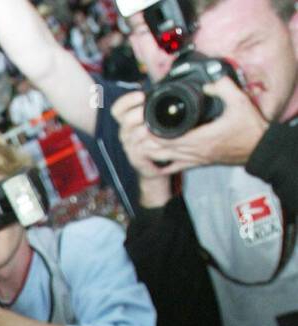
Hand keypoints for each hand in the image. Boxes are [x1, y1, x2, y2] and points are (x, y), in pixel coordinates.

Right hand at [113, 91, 184, 181]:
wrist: (158, 163)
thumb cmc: (158, 137)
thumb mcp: (156, 118)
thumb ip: (157, 104)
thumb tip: (175, 83)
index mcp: (128, 120)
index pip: (118, 108)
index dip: (127, 101)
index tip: (141, 95)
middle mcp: (126, 132)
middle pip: (123, 120)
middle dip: (135, 114)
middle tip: (145, 110)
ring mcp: (130, 146)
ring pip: (131, 136)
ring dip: (142, 131)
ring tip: (151, 128)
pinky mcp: (136, 159)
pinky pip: (139, 153)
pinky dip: (146, 147)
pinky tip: (155, 143)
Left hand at [145, 76, 268, 167]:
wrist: (259, 148)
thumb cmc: (250, 128)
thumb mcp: (239, 102)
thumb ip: (223, 88)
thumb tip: (208, 81)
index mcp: (199, 138)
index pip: (165, 139)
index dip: (151, 131)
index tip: (146, 121)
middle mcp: (193, 152)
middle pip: (158, 150)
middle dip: (146, 141)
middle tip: (141, 129)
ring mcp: (195, 159)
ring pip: (163, 160)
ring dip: (151, 152)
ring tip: (145, 140)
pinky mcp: (198, 163)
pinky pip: (174, 167)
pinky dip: (162, 164)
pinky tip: (156, 159)